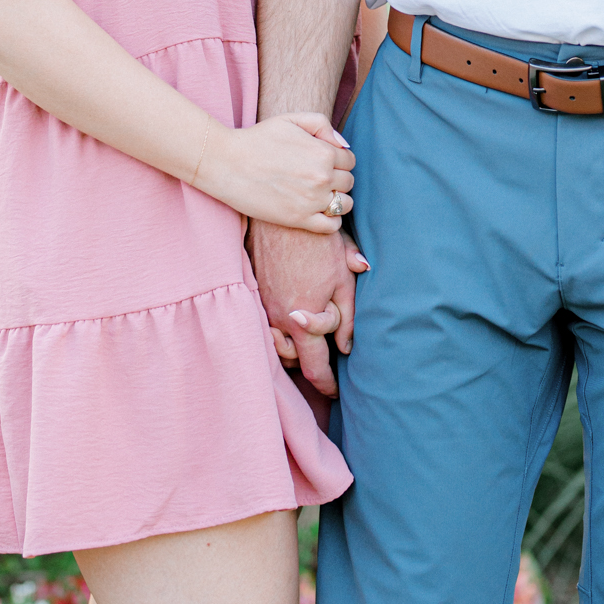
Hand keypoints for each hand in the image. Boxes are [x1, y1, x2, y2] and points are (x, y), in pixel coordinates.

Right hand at [197, 113, 355, 231]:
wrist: (227, 163)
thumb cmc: (257, 139)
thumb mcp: (290, 119)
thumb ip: (321, 124)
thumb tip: (343, 145)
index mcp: (324, 152)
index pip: (350, 160)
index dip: (338, 160)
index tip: (323, 162)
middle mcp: (322, 177)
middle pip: (348, 182)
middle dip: (338, 179)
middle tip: (317, 177)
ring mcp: (312, 201)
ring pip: (345, 204)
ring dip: (337, 199)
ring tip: (318, 194)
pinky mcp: (299, 220)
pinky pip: (332, 226)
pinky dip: (331, 220)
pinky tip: (318, 211)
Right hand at [248, 221, 370, 397]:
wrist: (282, 213)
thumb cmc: (318, 242)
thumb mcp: (342, 278)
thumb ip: (347, 316)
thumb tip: (346, 347)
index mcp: (303, 321)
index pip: (315, 368)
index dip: (328, 384)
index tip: (337, 390)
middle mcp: (279, 320)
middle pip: (294, 360)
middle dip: (311, 368)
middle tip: (326, 373)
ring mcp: (263, 307)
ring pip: (277, 346)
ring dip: (293, 351)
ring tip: (309, 349)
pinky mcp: (255, 294)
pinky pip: (266, 327)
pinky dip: (279, 334)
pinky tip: (290, 326)